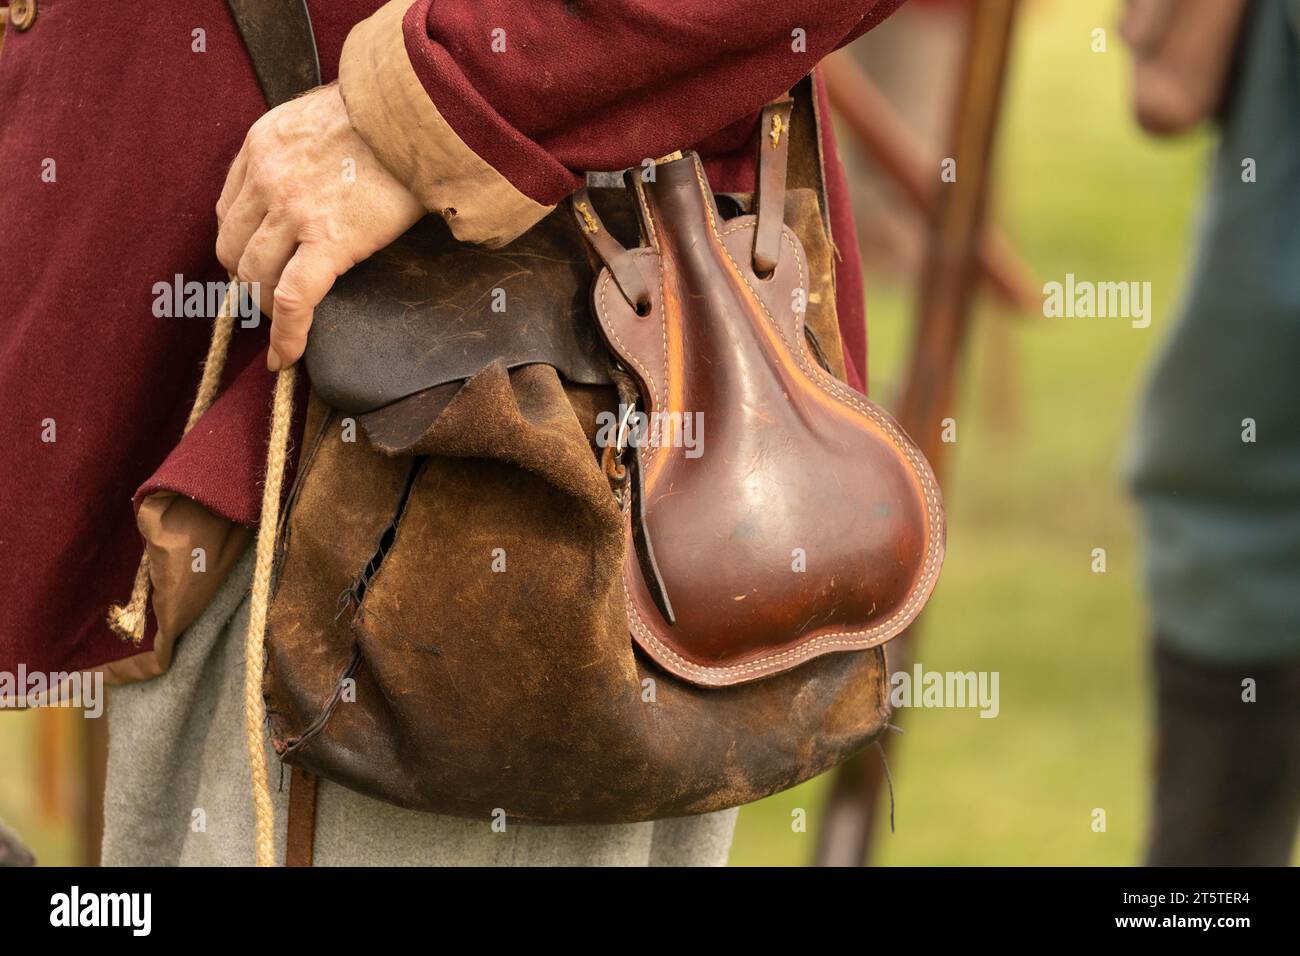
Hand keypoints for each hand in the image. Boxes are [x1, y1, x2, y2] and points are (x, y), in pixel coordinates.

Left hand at [215, 83, 423, 369]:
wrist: (419, 114)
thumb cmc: (385, 115)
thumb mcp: (318, 115)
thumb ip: (296, 149)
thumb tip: (307, 183)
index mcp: (261, 145)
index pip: (229, 211)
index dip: (240, 247)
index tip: (257, 265)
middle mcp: (266, 178)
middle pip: (234, 249)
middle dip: (249, 281)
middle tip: (273, 298)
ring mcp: (293, 212)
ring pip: (254, 277)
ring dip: (266, 307)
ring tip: (286, 324)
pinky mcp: (329, 242)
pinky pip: (293, 300)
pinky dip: (286, 335)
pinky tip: (286, 357)